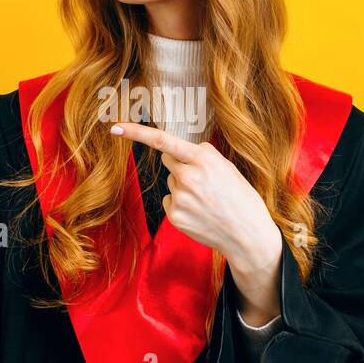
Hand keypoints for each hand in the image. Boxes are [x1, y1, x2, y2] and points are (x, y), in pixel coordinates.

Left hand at [108, 122, 281, 274]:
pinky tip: (199, 212)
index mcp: (203, 159)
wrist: (247, 234)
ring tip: (206, 200)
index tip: (116, 128)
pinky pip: (169, 200)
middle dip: (180, 165)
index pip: (164, 141)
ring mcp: (179, 197)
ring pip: (171, 182)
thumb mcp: (228, 167)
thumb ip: (203, 154)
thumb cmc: (240, 198)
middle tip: (203, 180)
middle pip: (168, 160)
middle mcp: (188, 177)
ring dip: (183, 187)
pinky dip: (181, 205)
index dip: (136, 133)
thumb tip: (183, 149)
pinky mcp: (174, 215)